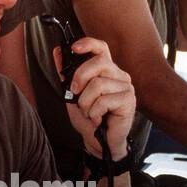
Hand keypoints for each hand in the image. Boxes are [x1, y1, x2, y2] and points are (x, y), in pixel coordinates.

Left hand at [54, 37, 134, 159]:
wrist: (99, 142)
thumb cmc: (89, 118)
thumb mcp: (72, 95)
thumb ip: (66, 74)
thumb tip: (57, 52)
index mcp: (107, 71)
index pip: (101, 48)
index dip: (88, 44)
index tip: (74, 48)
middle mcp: (119, 76)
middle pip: (98, 63)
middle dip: (80, 78)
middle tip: (75, 94)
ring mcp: (126, 87)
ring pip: (98, 84)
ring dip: (86, 103)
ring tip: (90, 112)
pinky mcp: (128, 100)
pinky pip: (103, 100)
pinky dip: (94, 112)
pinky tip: (98, 119)